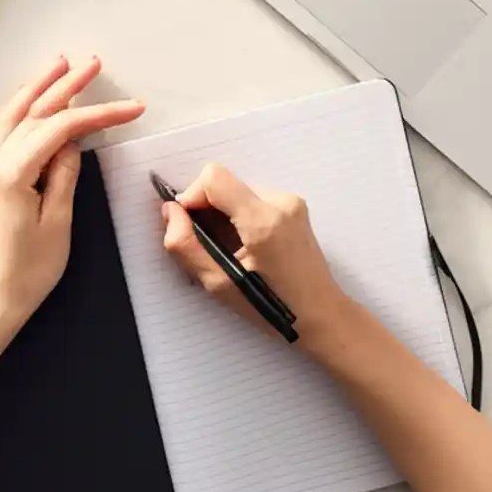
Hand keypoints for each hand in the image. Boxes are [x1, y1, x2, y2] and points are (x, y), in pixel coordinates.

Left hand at [0, 56, 144, 320]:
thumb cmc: (30, 270)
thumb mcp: (58, 222)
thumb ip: (65, 175)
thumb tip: (73, 142)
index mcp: (14, 174)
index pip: (61, 129)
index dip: (99, 114)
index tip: (133, 108)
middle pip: (34, 111)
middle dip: (67, 86)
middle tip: (94, 64)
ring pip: (11, 113)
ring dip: (36, 87)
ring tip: (59, 65)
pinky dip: (15, 108)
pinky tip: (26, 101)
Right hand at [160, 163, 352, 347]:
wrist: (320, 313)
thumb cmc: (272, 307)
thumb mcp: (218, 284)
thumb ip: (185, 245)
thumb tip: (170, 212)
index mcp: (263, 221)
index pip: (214, 178)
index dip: (191, 196)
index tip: (188, 225)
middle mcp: (280, 202)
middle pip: (224, 183)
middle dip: (206, 209)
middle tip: (208, 245)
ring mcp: (291, 202)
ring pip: (237, 191)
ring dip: (223, 214)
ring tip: (230, 250)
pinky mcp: (294, 206)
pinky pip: (253, 199)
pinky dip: (240, 216)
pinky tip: (246, 246)